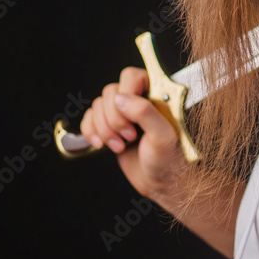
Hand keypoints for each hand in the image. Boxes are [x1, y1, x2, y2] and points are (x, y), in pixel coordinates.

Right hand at [79, 67, 187, 202]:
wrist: (160, 182)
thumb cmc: (169, 160)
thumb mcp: (163, 136)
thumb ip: (145, 113)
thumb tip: (121, 98)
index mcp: (157, 95)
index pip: (132, 76)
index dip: (126, 94)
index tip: (132, 119)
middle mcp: (138, 100)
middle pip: (111, 92)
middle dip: (114, 119)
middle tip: (129, 137)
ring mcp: (122, 113)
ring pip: (98, 105)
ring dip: (104, 129)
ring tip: (120, 146)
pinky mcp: (109, 126)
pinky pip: (89, 118)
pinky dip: (91, 132)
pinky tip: (103, 145)